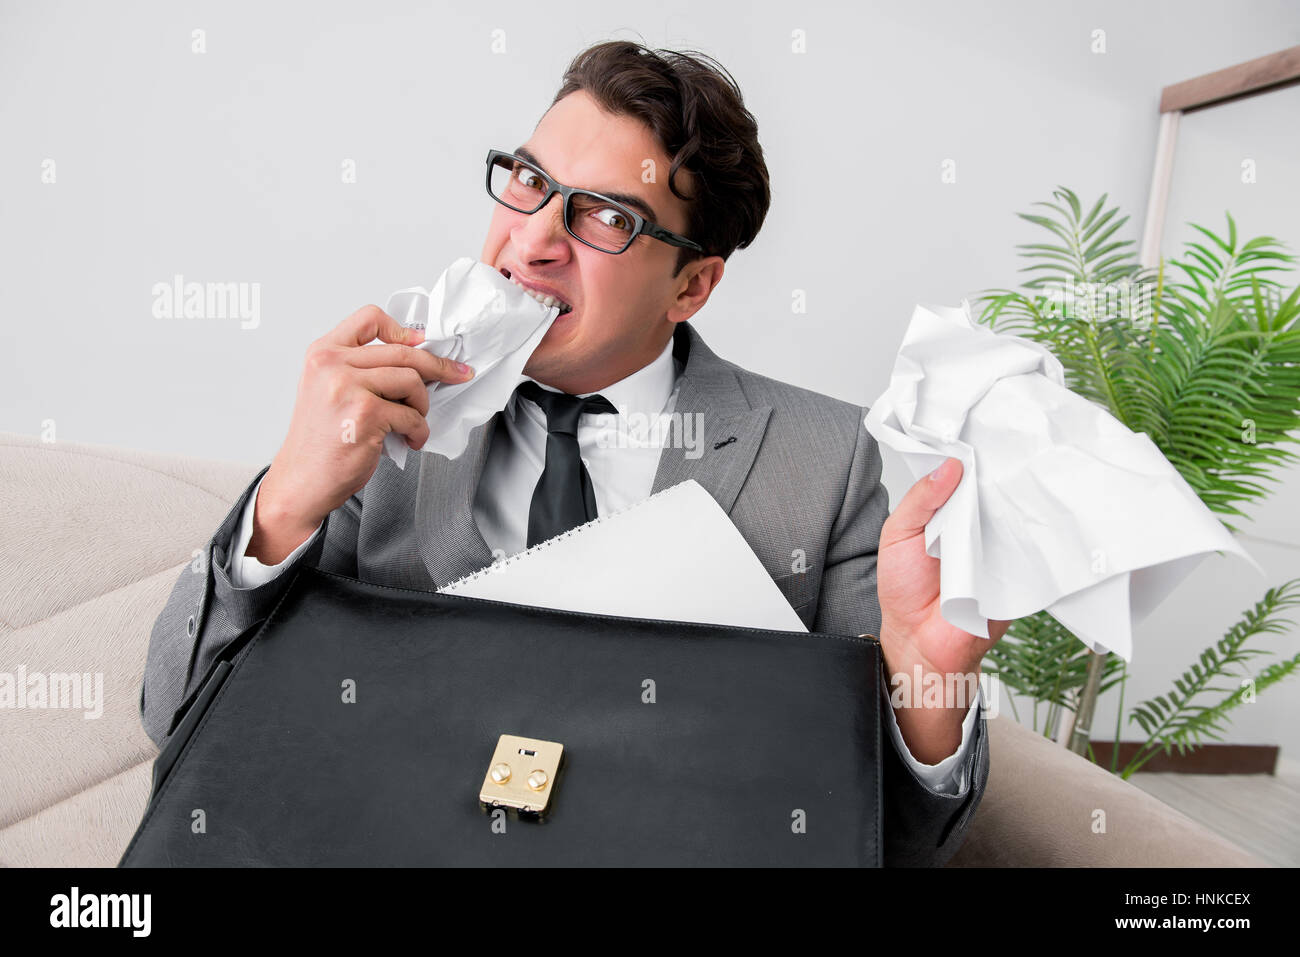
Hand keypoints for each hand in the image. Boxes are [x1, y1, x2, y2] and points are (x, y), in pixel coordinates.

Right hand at [248, 305, 473, 563]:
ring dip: (422, 405)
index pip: (369, 318)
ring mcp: (347, 388)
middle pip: (402, 352)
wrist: (301, 480)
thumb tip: (414, 363)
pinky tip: (409, 440)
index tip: (422, 342)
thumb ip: (360, 370)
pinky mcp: (365, 414)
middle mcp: (332, 365)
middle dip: (438, 366)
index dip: (402, 330)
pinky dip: (418, 431)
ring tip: (413, 422)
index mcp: (323, 354)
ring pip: (412, 381)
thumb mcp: (327, 390)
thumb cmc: (319, 441)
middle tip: (458, 374)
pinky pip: (411, 415)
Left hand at [876, 457, 1011, 760]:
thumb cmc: (904, 590)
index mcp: (946, 512)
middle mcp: (975, 525)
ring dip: (1016, 502)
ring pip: (1015, 515)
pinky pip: (1028, 548)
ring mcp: (998, 547)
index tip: (985, 432)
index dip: (974, 457)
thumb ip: (919, 501)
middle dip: (1000, 474)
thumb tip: (949, 466)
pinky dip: (1028, 537)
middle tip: (1012, 449)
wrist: (920, 641)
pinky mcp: (1016, 571)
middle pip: (994, 491)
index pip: (965, 477)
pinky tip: (1028, 521)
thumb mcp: (897, 535)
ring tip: (1024, 479)